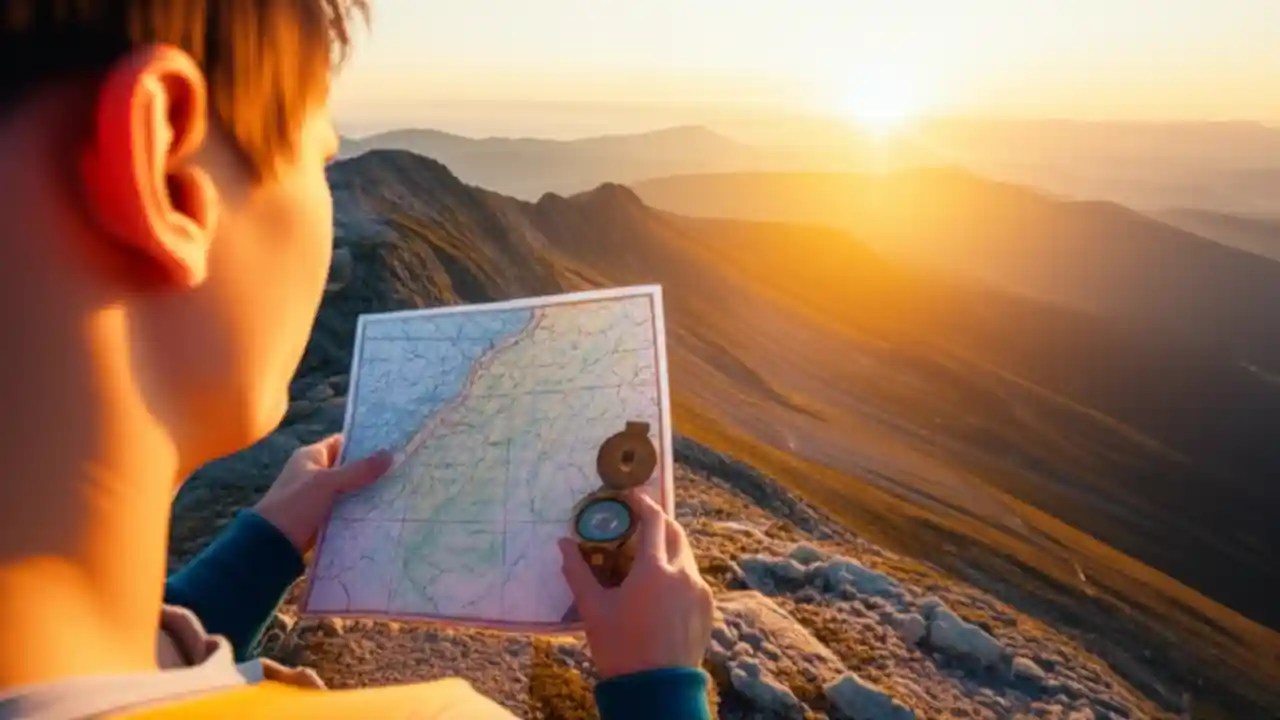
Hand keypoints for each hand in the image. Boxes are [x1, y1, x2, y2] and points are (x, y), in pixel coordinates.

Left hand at [254, 435, 392, 552]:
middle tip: (400, 469)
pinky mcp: (323, 515)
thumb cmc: (295, 505)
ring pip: (350, 488)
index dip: (364, 442)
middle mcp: (314, 473)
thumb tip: (390, 455)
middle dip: (371, 469)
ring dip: (368, 490)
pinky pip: (346, 507)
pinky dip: (360, 508)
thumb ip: (358, 470)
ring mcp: (318, 495)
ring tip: (397, 489)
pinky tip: (382, 510)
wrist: (271, 543)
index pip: (342, 442)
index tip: (391, 445)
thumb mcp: (327, 483)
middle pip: (349, 466)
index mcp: (310, 456)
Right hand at [558, 491, 713, 678]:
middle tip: (636, 523)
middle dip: (657, 521)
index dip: (642, 502)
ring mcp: (699, 590)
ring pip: (685, 554)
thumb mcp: (593, 609)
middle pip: (675, 532)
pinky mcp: (706, 607)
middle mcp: (683, 573)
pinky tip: (659, 586)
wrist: (657, 690)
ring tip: (645, 557)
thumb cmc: (620, 648)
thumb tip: (563, 544)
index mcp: (655, 569)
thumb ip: (578, 572)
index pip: (654, 520)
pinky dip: (676, 571)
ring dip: (667, 547)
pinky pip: (692, 577)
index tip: (630, 495)